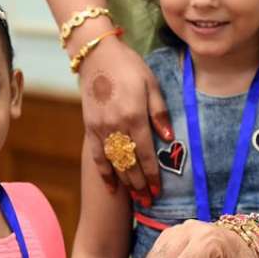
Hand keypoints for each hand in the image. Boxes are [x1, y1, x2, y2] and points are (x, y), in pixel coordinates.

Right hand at [77, 36, 172, 204]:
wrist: (96, 55)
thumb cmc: (130, 67)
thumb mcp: (152, 84)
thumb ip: (160, 113)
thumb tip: (169, 139)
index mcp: (135, 116)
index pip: (146, 154)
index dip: (153, 175)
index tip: (159, 191)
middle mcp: (116, 126)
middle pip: (130, 164)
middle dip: (141, 185)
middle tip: (149, 202)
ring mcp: (100, 128)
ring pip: (114, 163)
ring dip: (126, 183)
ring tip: (136, 198)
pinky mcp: (89, 127)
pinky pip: (97, 156)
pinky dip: (104, 173)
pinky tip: (111, 187)